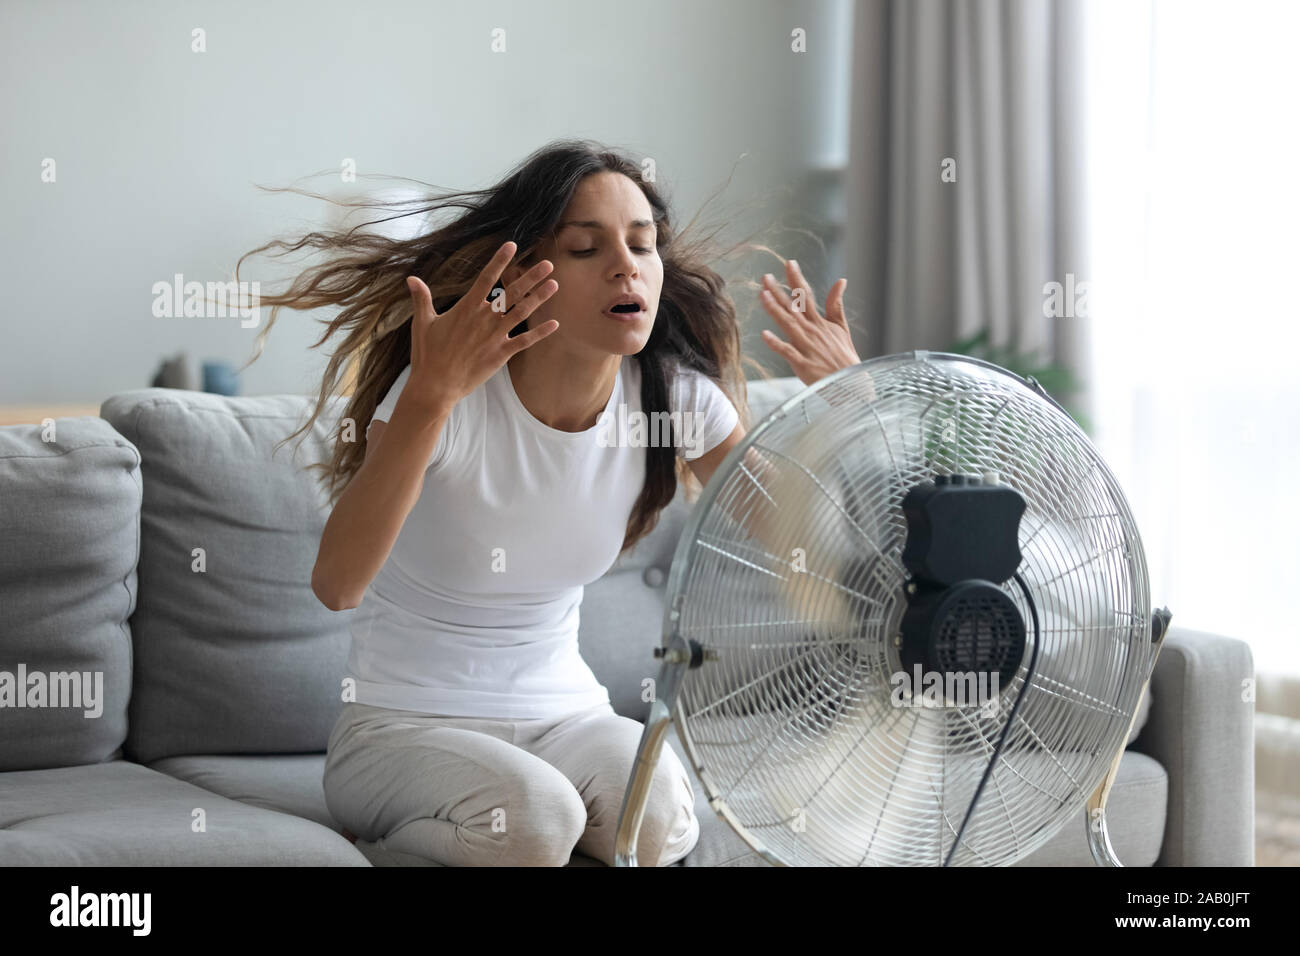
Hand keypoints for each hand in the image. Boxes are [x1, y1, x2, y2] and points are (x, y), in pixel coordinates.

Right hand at [404, 240, 558, 411]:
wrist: (436, 385)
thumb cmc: (428, 354)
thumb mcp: (422, 323)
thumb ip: (421, 299)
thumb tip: (411, 278)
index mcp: (466, 308)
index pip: (486, 278)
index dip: (499, 261)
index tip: (512, 245)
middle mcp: (484, 319)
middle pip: (512, 293)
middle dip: (531, 277)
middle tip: (548, 264)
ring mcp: (495, 336)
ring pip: (522, 313)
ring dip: (539, 298)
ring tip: (554, 285)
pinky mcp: (501, 354)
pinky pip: (525, 341)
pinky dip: (540, 333)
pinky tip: (555, 324)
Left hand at [758, 259, 861, 386]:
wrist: (852, 384)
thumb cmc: (845, 357)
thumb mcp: (842, 328)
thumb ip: (836, 305)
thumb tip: (841, 280)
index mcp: (820, 322)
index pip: (807, 296)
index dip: (797, 280)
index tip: (789, 263)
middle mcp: (812, 331)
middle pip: (793, 307)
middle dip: (779, 291)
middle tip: (765, 277)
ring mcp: (807, 347)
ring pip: (788, 325)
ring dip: (775, 310)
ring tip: (763, 295)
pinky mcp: (802, 364)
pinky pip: (787, 352)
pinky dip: (776, 343)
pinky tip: (765, 334)